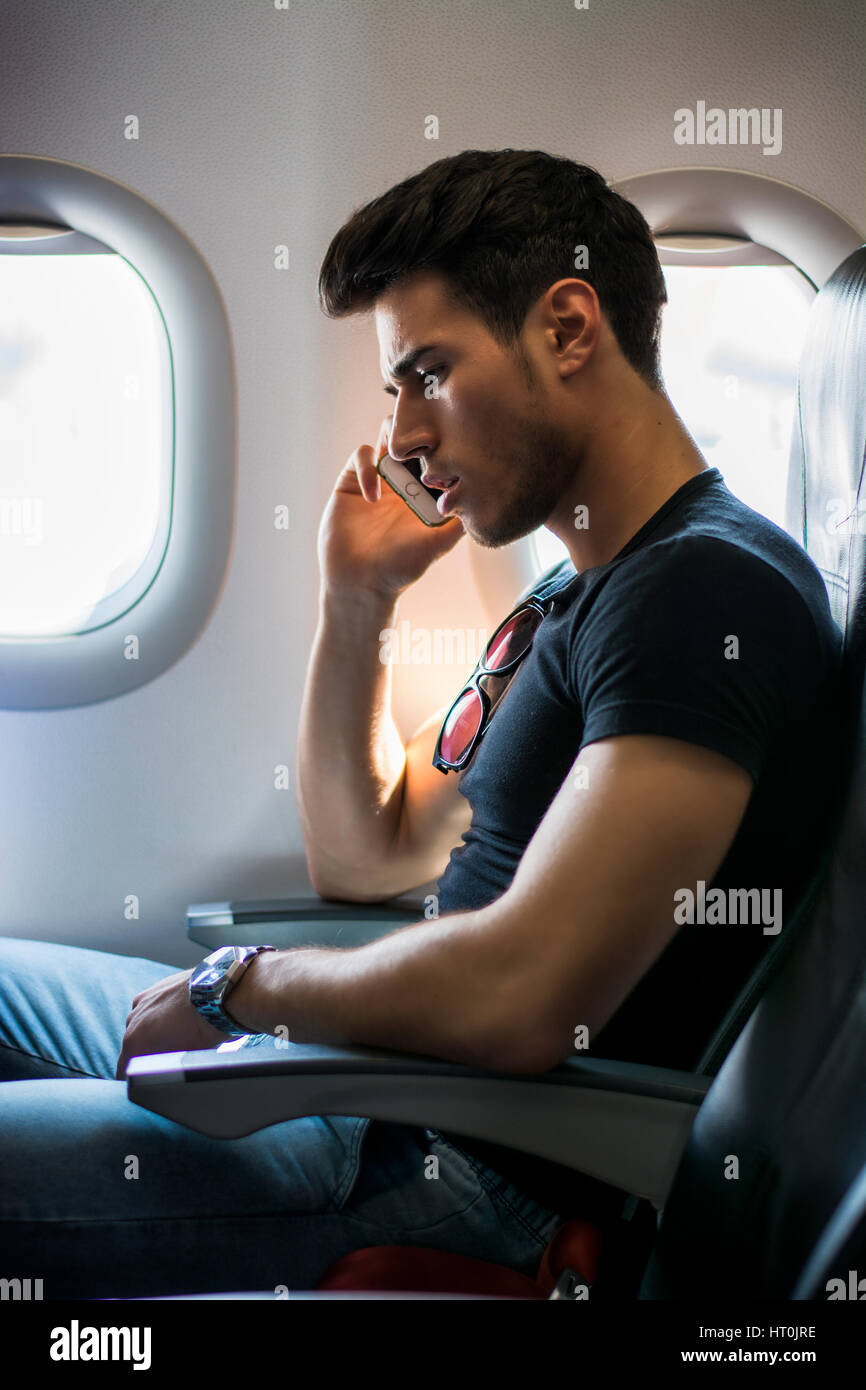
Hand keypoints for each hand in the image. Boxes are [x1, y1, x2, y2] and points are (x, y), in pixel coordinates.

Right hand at [115, 969, 225, 1079]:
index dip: (136, 1079)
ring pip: (142, 1025)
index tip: (150, 1080)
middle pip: (134, 1047)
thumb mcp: (182, 1060)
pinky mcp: (154, 988)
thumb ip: (162, 1068)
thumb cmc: (203, 1030)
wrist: (218, 995)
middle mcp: (132, 1020)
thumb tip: (163, 1074)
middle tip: (171, 1056)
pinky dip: (161, 1013)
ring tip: (179, 1033)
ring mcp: (142, 1002)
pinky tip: (180, 1015)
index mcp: (135, 1042)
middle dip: (148, 1053)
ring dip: (154, 1031)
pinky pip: (151, 1008)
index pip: (124, 1072)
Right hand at [317, 413, 464, 599]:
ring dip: (395, 437)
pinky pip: (362, 455)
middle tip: (425, 444)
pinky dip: (368, 467)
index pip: (439, 452)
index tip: (448, 451)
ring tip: (401, 460)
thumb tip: (485, 499)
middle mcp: (403, 479)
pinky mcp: (352, 480)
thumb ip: (459, 523)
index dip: (445, 444)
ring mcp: (378, 476)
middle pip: (415, 433)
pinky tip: (374, 496)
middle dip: (421, 430)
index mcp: (426, 490)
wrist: (360, 582)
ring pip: (388, 434)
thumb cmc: (400, 568)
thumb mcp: (438, 545)